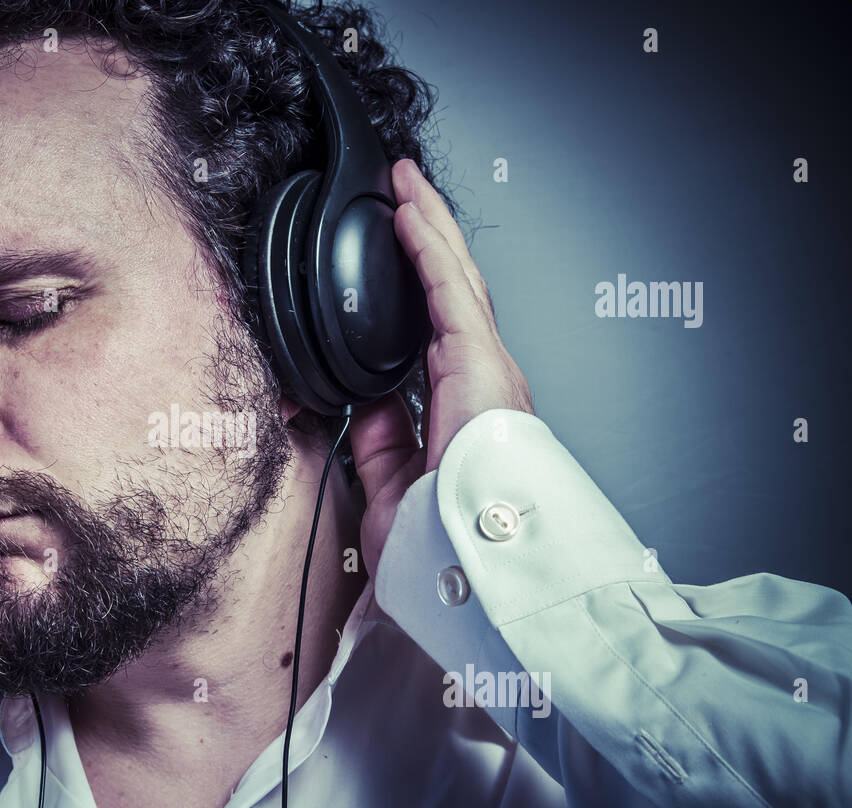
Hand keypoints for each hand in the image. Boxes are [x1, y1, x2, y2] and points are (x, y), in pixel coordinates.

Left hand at [350, 159, 532, 576]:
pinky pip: (449, 291)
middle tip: (404, 193)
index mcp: (464, 408)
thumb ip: (386, 439)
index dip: (421, 281)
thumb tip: (374, 399)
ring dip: (430, 228)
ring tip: (406, 185)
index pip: (439, 328)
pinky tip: (409, 212)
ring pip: (456, 280)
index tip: (398, 245)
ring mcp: (486, 370)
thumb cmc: (439, 546)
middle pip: (452, 292)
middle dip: (429, 238)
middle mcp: (482, 382)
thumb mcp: (393, 483)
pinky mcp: (479, 364)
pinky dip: (429, 247)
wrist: (466, 570)